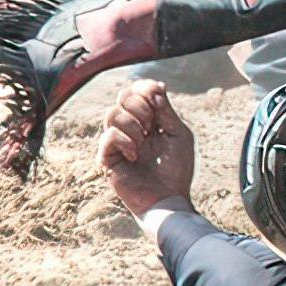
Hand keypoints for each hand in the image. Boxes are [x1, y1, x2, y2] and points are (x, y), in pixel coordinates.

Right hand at [95, 77, 192, 216]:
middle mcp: (130, 128)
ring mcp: (117, 143)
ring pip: (112, 114)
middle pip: (122, 97)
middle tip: (153, 124)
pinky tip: (135, 155)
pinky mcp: (107, 159)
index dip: (144, 87)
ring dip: (132, 124)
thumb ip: (167, 111)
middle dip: (140, 105)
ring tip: (144, 140)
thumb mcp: (178, 135)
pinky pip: (108, 137)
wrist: (169, 199)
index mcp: (147, 120)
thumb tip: (156, 87)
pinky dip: (124, 141)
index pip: (136, 92)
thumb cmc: (176, 170)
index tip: (158, 93)